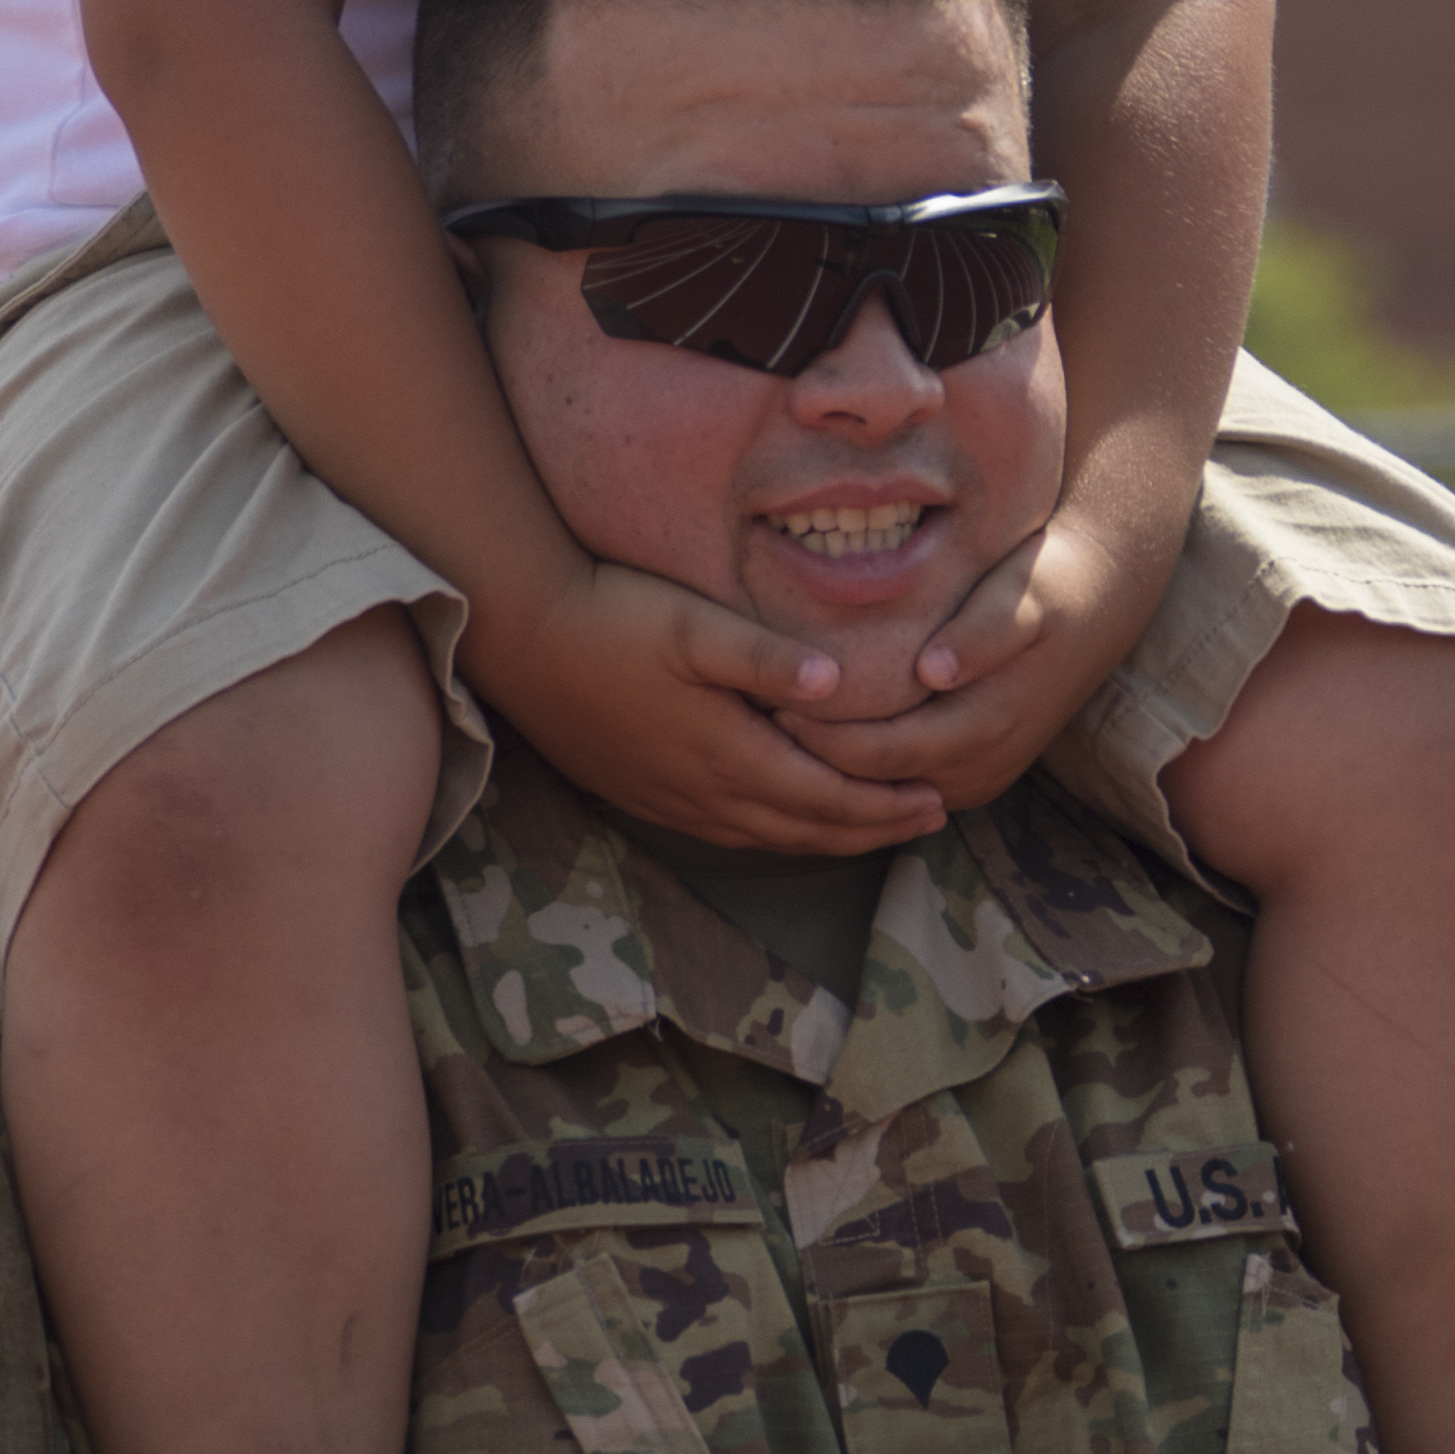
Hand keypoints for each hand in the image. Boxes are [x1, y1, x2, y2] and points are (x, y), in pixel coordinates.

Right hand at [470, 557, 947, 857]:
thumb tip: (841, 685)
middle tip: (924, 822)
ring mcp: (666, 797)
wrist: (519, 635)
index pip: (825, 797)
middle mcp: (700, 790)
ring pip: (762, 837)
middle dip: (868, 829)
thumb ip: (767, 658)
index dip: (884, 806)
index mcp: (726, 752)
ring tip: (867, 829)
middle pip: (802, 829)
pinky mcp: (638, 789)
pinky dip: (769, 833)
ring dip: (822, 836)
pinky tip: (778, 821)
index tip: (935, 802)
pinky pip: (720, 830)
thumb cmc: (609, 617)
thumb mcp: (693, 626)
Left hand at [779, 509, 1161, 814]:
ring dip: (827, 767)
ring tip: (763, 727)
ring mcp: (974, 778)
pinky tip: (809, 731)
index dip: (820, 736)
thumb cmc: (1050, 587)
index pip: (881, 754)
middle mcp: (978, 769)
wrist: (1099, 603)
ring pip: (882, 791)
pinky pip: (899, 782)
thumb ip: (981, 633)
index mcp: (986, 728)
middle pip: (873, 782)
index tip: (766, 701)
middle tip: (746, 719)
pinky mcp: (968, 772)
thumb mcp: (1025, 597)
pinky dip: (855, 766)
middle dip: (809, 757)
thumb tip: (934, 670)